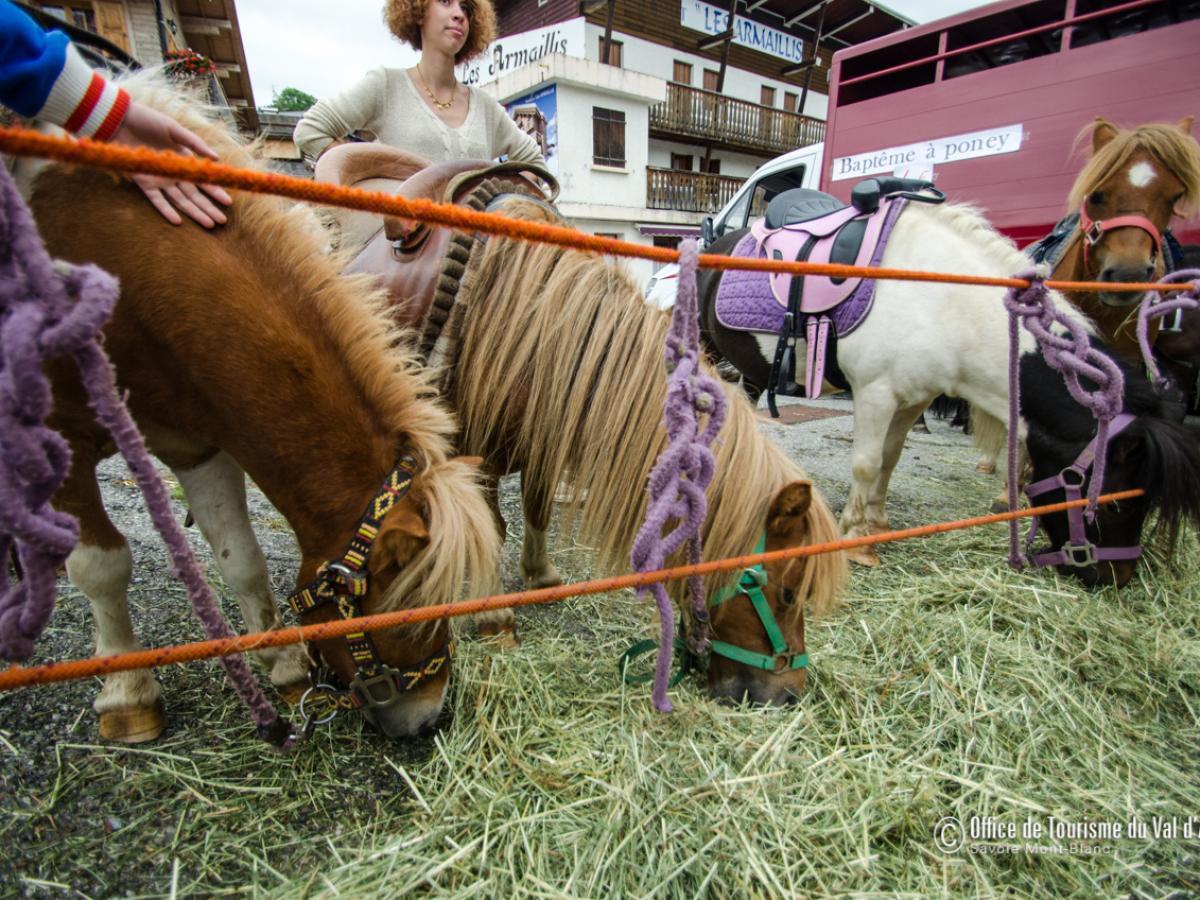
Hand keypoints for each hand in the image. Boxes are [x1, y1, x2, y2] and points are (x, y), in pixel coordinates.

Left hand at [110, 100, 232, 227]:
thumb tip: (217, 158)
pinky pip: (156, 200)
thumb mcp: (174, 129)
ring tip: (209, 225)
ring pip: (180, 200)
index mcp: (184, 160)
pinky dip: (166, 211)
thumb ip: (195, 143)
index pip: (203, 180)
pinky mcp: (143, 182)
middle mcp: (174, 173)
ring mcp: (159, 179)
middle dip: (209, 208)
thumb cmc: (147, 120)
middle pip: (194, 195)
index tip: (228, 202)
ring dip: (194, 213)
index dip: (215, 191)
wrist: (119, 119)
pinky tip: (178, 222)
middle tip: (222, 221)